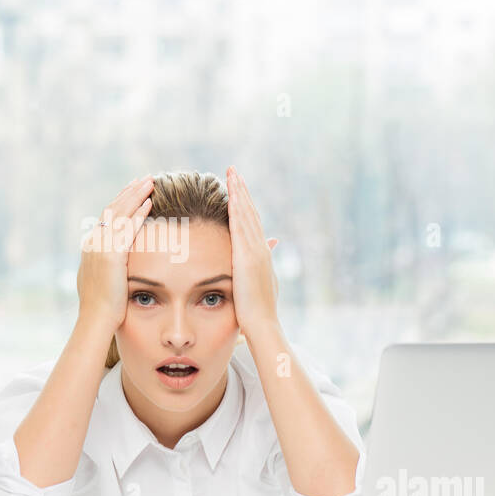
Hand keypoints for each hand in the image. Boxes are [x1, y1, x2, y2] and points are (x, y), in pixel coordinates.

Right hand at [76, 174, 154, 333]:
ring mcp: (100, 248)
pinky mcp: (111, 255)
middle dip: (130, 192)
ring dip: (136, 196)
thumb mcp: (101, 280)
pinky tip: (149, 203)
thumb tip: (112, 262)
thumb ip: (106, 266)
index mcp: (91, 246)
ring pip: (120, 214)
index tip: (134, 189)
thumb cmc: (102, 306)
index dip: (121, 201)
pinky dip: (138, 214)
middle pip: (113, 209)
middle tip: (145, 179)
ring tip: (150, 182)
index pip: (107, 216)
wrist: (96, 319)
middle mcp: (93, 242)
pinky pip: (127, 229)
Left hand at [226, 166, 279, 338]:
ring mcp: (255, 251)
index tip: (237, 188)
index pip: (251, 222)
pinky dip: (238, 211)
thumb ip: (256, 270)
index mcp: (260, 254)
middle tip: (233, 171)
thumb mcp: (258, 286)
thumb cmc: (257, 311)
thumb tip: (258, 261)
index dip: (245, 204)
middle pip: (250, 212)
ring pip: (247, 215)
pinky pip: (242, 228)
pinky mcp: (248, 257)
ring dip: (239, 193)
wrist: (262, 324)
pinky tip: (231, 197)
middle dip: (242, 191)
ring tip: (231, 175)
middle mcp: (260, 248)